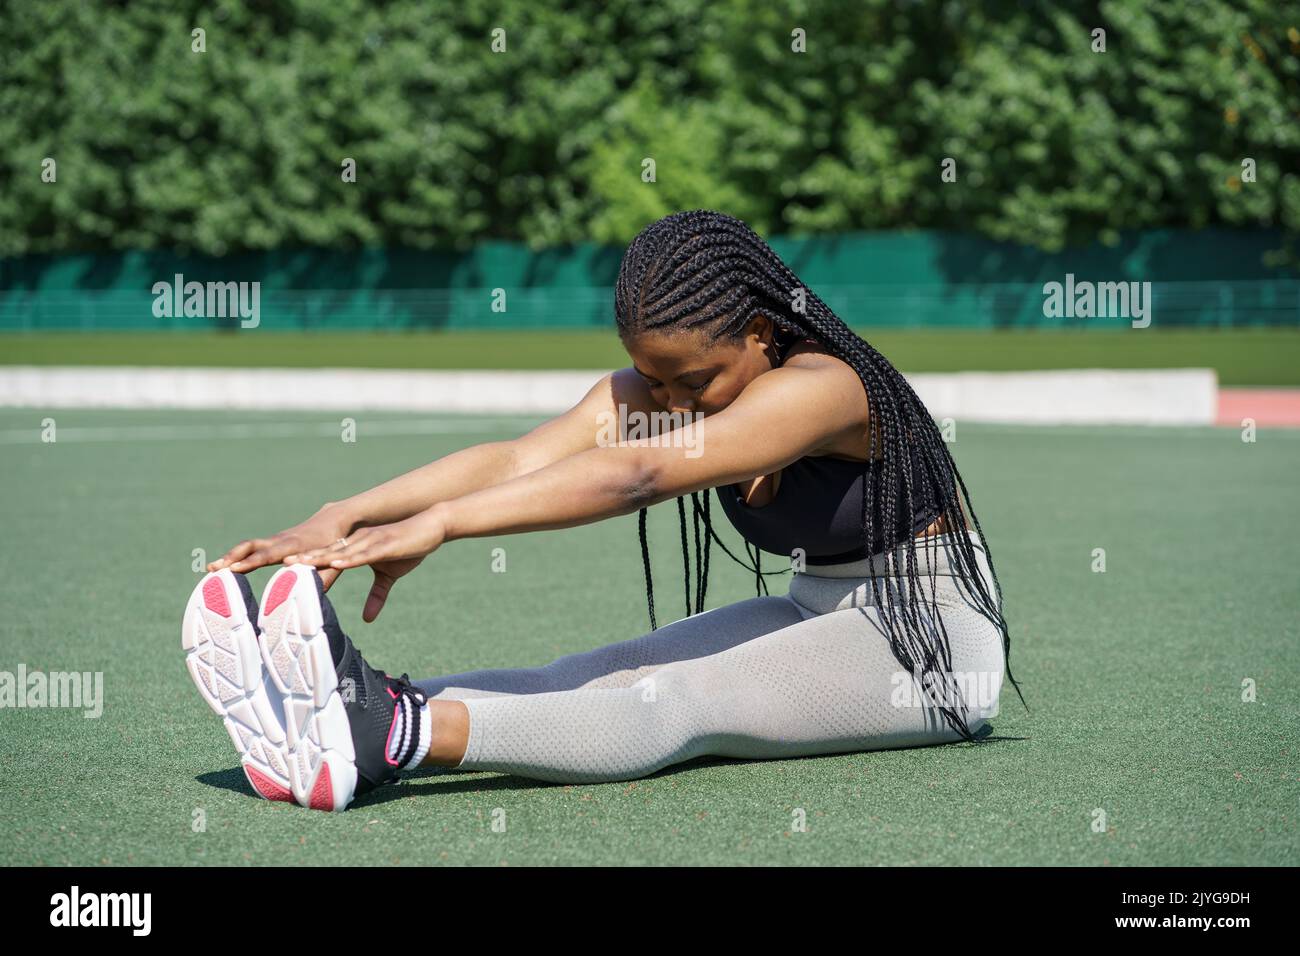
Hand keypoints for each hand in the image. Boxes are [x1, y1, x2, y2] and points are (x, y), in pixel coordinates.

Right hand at [209, 502, 354, 588]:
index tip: (234, 568)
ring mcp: (276, 540)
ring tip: (211, 569)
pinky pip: (252, 548)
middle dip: (232, 557)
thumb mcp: (333, 561)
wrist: (334, 519)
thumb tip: (313, 596)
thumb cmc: (335, 543)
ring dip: (230, 556)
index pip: (269, 554)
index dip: (251, 561)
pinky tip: (225, 566)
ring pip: (249, 546)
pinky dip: (237, 555)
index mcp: (294, 545)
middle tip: (213, 569)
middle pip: (251, 546)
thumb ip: (323, 578)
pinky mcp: (274, 542)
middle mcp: (281, 540)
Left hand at [285, 507, 445, 620]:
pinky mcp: (384, 545)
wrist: (432, 527)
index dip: (306, 562)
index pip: (326, 556)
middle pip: (326, 552)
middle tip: (283, 564)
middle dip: (304, 559)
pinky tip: (335, 563)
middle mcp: (357, 541)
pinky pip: (364, 554)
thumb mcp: (391, 576)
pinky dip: (349, 559)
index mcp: (355, 546)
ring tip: (298, 564)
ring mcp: (369, 542)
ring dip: (319, 558)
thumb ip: (377, 595)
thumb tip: (367, 619)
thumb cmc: (410, 548)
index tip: (285, 570)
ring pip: (340, 552)